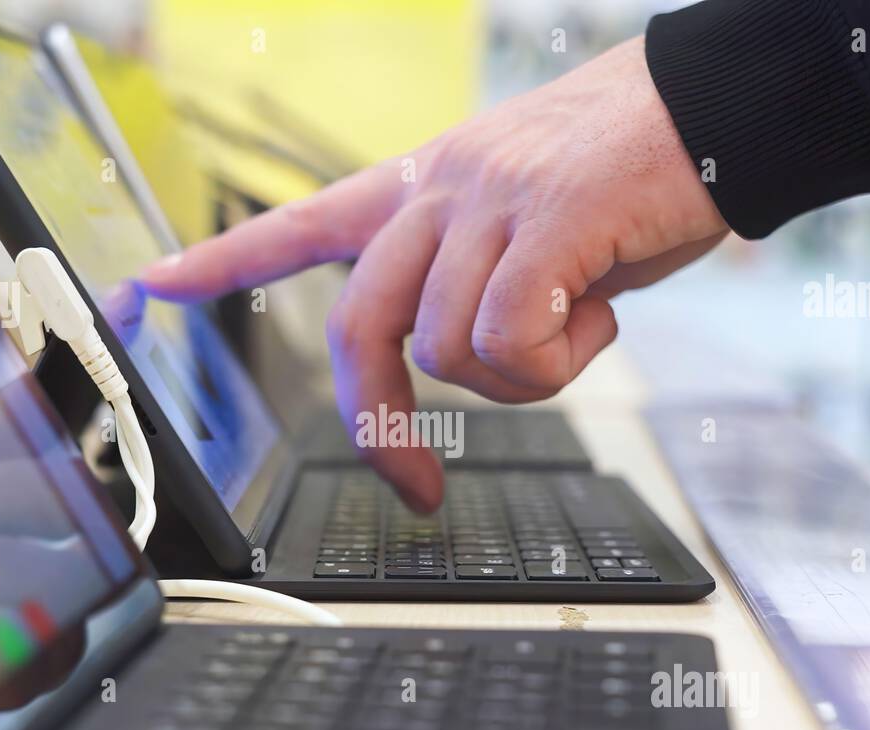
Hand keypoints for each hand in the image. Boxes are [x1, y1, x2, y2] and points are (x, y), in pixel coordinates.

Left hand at [141, 36, 727, 510]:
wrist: (712, 107)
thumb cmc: (625, 175)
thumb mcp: (529, 221)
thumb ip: (480, 275)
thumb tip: (478, 355)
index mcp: (425, 186)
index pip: (303, 222)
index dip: (226, 260)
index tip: (157, 286)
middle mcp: (440, 190)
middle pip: (363, 323)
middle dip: (383, 421)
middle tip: (417, 482)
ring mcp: (489, 203)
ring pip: (449, 346)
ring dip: (520, 374)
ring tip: (580, 324)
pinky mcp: (546, 221)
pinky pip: (509, 337)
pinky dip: (557, 360)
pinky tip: (599, 316)